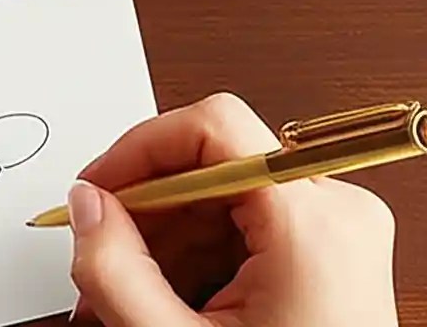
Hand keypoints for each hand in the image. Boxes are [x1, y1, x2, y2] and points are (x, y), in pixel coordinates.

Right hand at [68, 93, 398, 326]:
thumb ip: (119, 271)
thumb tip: (86, 206)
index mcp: (314, 224)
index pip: (215, 126)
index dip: (141, 148)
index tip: (98, 187)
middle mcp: (338, 210)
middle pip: (213, 164)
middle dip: (145, 211)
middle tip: (100, 256)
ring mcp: (339, 229)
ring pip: (222, 196)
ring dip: (166, 240)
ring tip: (128, 296)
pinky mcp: (331, 249)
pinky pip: (246, 224)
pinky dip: (198, 256)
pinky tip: (168, 299)